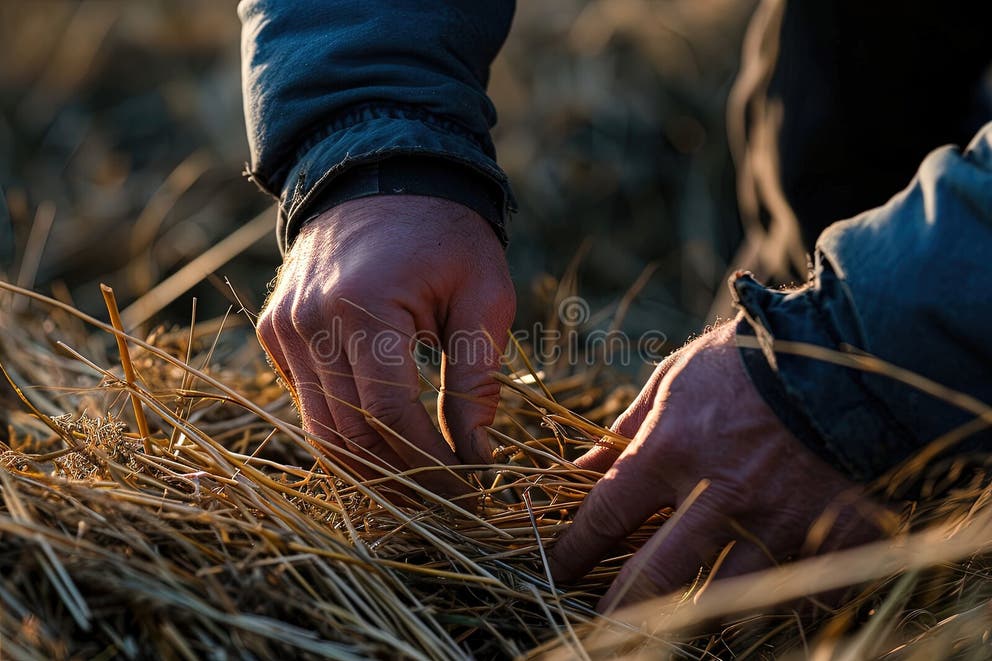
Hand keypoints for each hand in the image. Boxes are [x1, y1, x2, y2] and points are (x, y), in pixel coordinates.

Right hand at [257, 195, 514, 492]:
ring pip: (320, 430)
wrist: (382, 176)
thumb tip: (478, 456)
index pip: (390, 416)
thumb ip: (477, 378)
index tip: (469, 488)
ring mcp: (284, 328)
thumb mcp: (483, 296)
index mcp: (364, 306)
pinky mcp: (275, 332)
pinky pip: (307, 402)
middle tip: (446, 502)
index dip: (430, 464)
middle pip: (348, 434)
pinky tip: (386, 443)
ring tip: (419, 488)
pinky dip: (345, 431)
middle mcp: (310, 322)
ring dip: (370, 467)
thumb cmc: (446, 235)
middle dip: (399, 480)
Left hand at [548, 321, 885, 610]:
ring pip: (725, 597)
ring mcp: (779, 519)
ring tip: (674, 623)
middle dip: (620, 608)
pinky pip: (804, 592)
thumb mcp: (672, 380)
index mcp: (672, 450)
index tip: (560, 568)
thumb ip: (625, 430)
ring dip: (694, 612)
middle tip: (602, 624)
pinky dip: (779, 606)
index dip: (574, 551)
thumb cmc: (747, 359)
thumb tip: (580, 469)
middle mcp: (719, 494)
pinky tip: (761, 607)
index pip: (605, 517)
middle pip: (655, 575)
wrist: (849, 346)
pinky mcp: (835, 531)